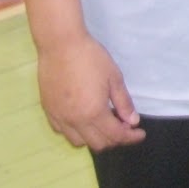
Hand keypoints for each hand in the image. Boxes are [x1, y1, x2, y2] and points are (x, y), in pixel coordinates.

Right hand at [36, 32, 145, 150]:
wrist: (61, 45)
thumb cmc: (91, 58)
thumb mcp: (114, 78)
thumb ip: (123, 103)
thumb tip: (132, 122)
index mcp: (94, 113)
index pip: (115, 136)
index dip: (130, 137)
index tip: (140, 133)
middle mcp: (75, 121)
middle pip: (98, 144)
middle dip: (115, 139)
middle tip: (124, 125)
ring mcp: (59, 118)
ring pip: (79, 141)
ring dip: (95, 137)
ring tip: (105, 122)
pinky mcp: (49, 112)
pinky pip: (62, 132)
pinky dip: (76, 131)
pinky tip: (84, 118)